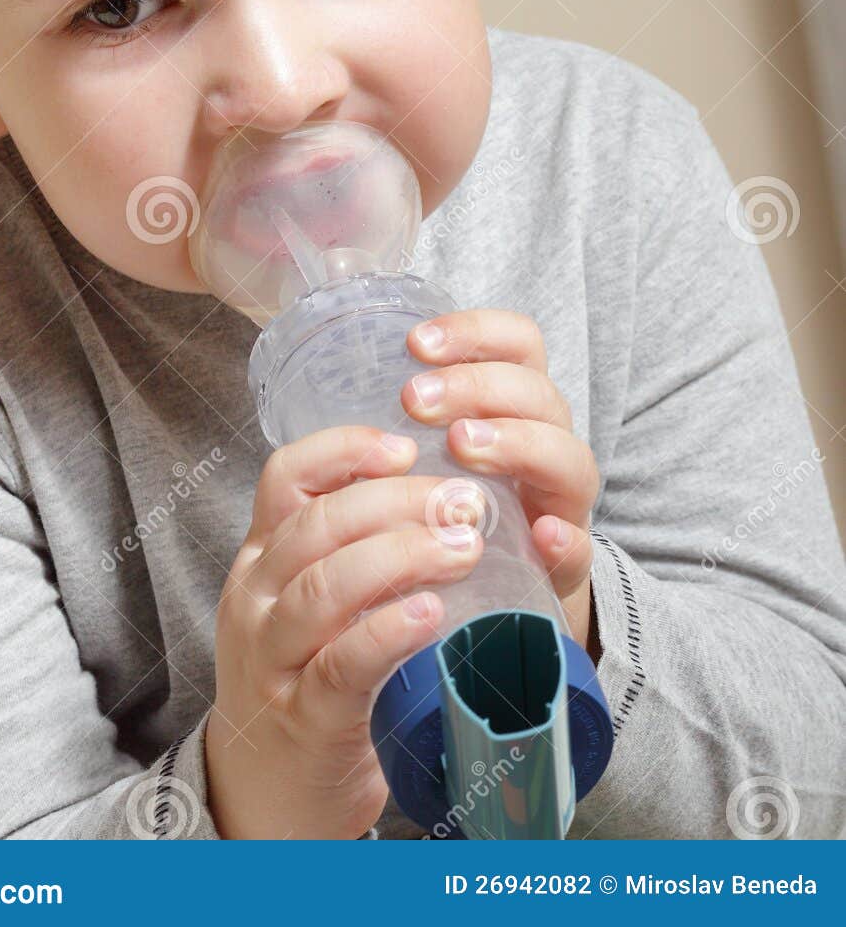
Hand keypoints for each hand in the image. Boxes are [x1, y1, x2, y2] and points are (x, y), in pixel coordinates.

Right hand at [205, 424, 486, 838]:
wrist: (264, 798)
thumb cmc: (307, 682)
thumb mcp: (311, 605)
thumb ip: (350, 551)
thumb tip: (441, 494)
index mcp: (261, 558)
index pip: (285, 477)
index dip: (345, 451)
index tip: (407, 447)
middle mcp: (255, 599)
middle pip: (318, 526)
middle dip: (398, 502)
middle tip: (465, 502)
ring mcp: (271, 661)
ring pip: (325, 588)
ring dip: (401, 557)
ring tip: (464, 546)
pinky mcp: (301, 719)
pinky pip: (339, 665)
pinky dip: (386, 633)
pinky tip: (431, 613)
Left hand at [402, 309, 600, 657]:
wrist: (500, 594)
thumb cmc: (451, 500)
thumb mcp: (433, 447)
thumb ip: (409, 416)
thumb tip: (345, 378)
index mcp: (517, 402)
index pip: (518, 342)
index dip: (474, 331)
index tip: (415, 343)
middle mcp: (549, 441)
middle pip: (537, 393)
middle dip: (475, 386)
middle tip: (414, 401)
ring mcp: (563, 502)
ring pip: (569, 457)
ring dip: (517, 442)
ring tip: (462, 446)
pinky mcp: (568, 565)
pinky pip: (581, 548)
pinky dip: (566, 538)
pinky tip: (542, 535)